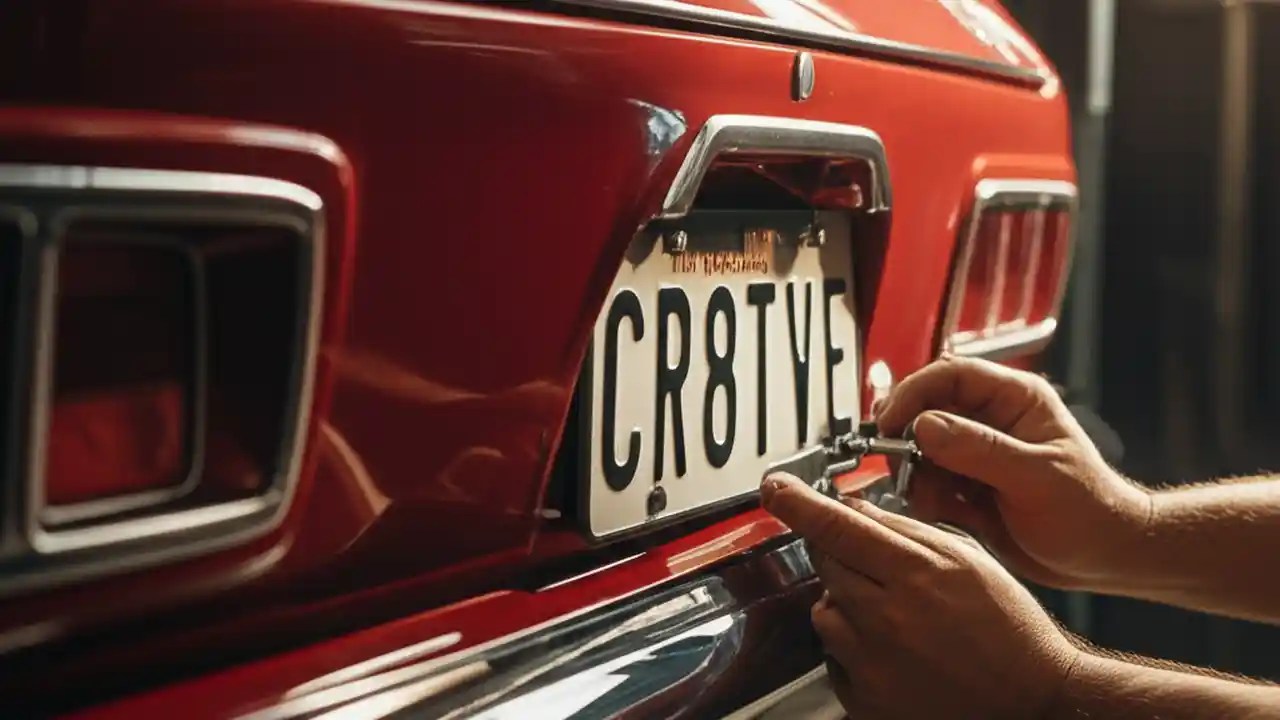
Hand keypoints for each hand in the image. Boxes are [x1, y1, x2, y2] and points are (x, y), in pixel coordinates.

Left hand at [761, 474, 1079, 719]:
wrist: (1033, 702)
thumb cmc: (1010, 632)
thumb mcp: (969, 560)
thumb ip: (908, 531)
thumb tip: (856, 509)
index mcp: (916, 575)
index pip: (837, 527)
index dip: (798, 504)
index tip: (775, 489)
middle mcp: (887, 619)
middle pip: (826, 566)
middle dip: (840, 556)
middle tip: (878, 568)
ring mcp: (872, 664)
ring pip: (826, 613)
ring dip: (846, 605)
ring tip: (896, 617)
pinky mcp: (864, 699)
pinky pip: (834, 658)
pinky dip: (852, 648)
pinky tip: (894, 652)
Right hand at [875, 355, 1151, 591]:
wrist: (1101, 559)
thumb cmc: (1089, 511)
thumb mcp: (1036, 478)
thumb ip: (979, 450)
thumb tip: (923, 426)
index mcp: (1015, 399)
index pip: (951, 374)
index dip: (915, 392)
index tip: (891, 422)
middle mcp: (990, 420)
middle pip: (925, 411)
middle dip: (910, 442)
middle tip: (906, 472)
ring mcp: (975, 453)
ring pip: (920, 450)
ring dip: (917, 476)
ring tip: (937, 502)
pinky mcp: (966, 485)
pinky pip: (927, 482)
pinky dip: (927, 498)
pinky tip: (949, 514)